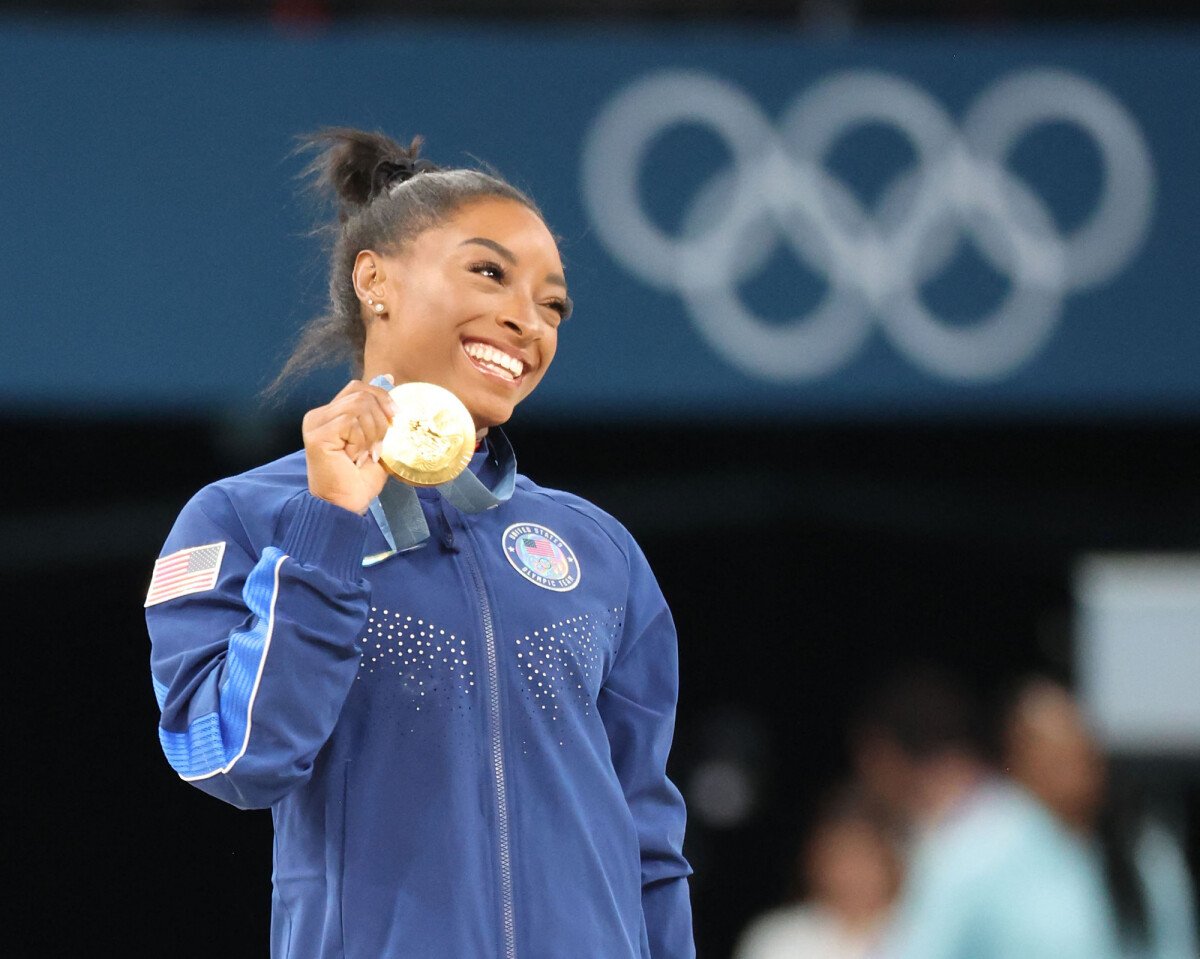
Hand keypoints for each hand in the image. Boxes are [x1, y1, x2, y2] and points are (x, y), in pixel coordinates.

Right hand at [302, 378, 395, 514]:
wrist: (346, 505)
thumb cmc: (359, 479)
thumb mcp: (376, 439)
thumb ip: (379, 414)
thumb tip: (388, 377)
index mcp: (331, 414)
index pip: (358, 388)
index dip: (381, 397)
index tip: (395, 418)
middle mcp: (318, 416)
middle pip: (360, 394)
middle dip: (380, 420)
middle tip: (377, 447)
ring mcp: (315, 424)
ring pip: (358, 407)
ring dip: (372, 434)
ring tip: (365, 454)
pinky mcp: (317, 435)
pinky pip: (351, 422)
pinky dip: (361, 441)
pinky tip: (354, 457)